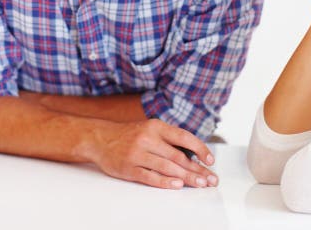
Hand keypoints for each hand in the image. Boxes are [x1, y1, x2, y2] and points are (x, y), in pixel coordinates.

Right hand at [90, 119, 216, 188]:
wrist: (100, 138)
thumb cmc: (129, 135)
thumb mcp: (149, 129)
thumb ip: (169, 140)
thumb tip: (195, 156)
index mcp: (155, 126)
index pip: (184, 137)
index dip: (200, 149)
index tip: (210, 160)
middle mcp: (147, 138)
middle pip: (178, 156)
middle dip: (197, 169)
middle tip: (210, 179)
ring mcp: (137, 153)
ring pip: (167, 167)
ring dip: (187, 177)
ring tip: (200, 183)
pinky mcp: (129, 168)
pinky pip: (150, 176)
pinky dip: (166, 182)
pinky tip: (177, 185)